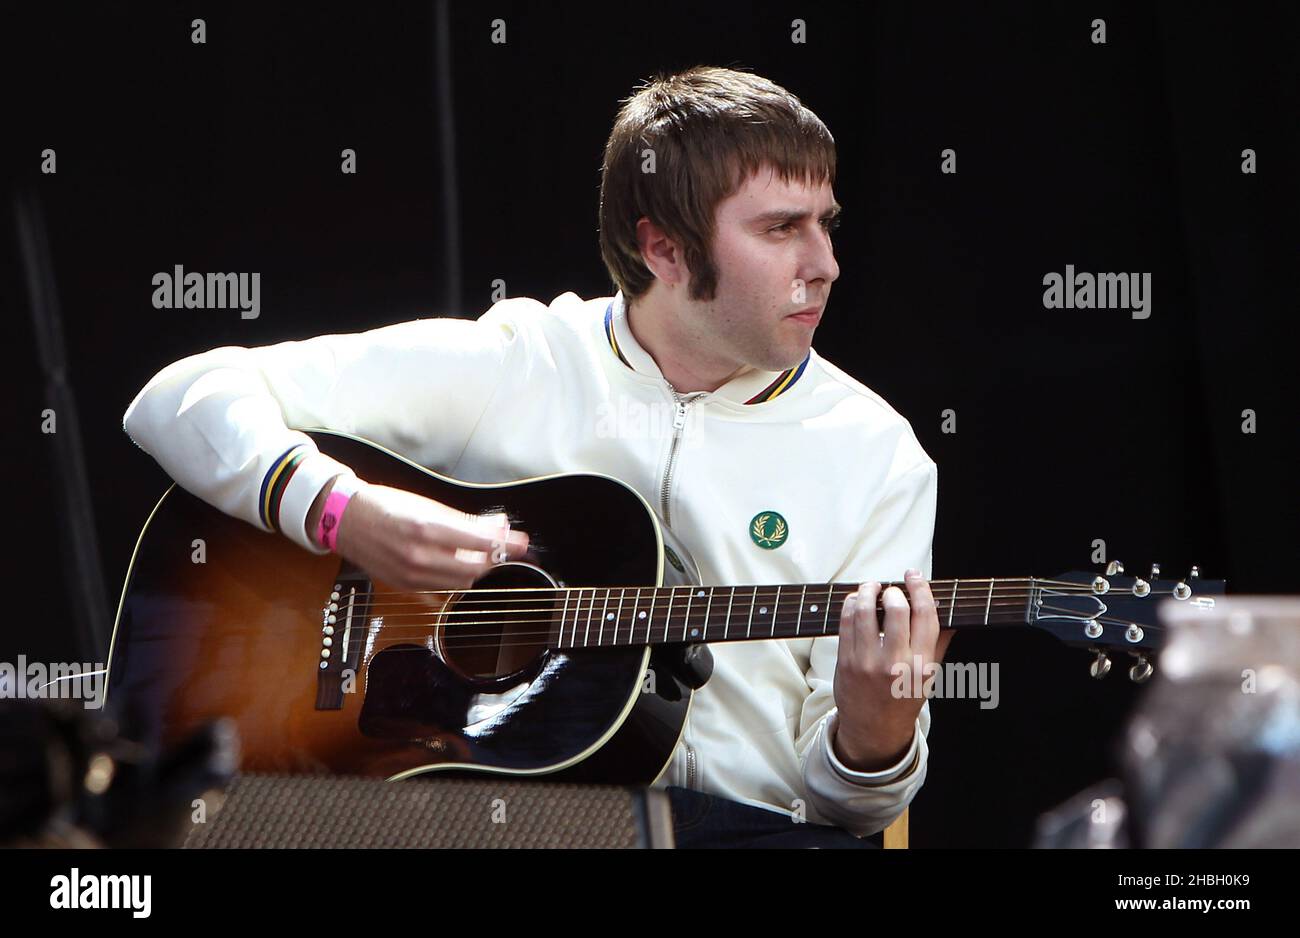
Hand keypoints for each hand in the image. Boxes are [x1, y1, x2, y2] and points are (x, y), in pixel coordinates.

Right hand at [309, 478, 529, 589]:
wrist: (345, 520)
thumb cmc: (385, 505)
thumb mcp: (427, 505)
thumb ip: (465, 520)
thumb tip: (498, 526)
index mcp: (427, 528)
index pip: (479, 542)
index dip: (505, 544)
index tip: (521, 541)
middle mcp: (420, 556)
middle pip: (475, 568)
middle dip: (497, 559)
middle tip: (510, 549)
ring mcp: (411, 575)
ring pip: (461, 581)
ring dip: (479, 569)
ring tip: (488, 554)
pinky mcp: (405, 586)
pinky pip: (442, 588)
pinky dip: (458, 577)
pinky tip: (463, 564)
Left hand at [831, 569, 955, 771]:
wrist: (874, 730)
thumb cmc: (903, 699)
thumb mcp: (929, 676)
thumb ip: (938, 642)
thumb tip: (946, 609)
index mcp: (922, 665)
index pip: (926, 615)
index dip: (921, 589)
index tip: (914, 576)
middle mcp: (896, 663)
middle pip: (896, 609)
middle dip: (893, 591)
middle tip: (891, 589)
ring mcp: (868, 663)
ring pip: (865, 611)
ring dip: (867, 591)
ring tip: (870, 587)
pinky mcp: (846, 662)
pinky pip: (845, 623)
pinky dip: (849, 605)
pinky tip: (854, 601)